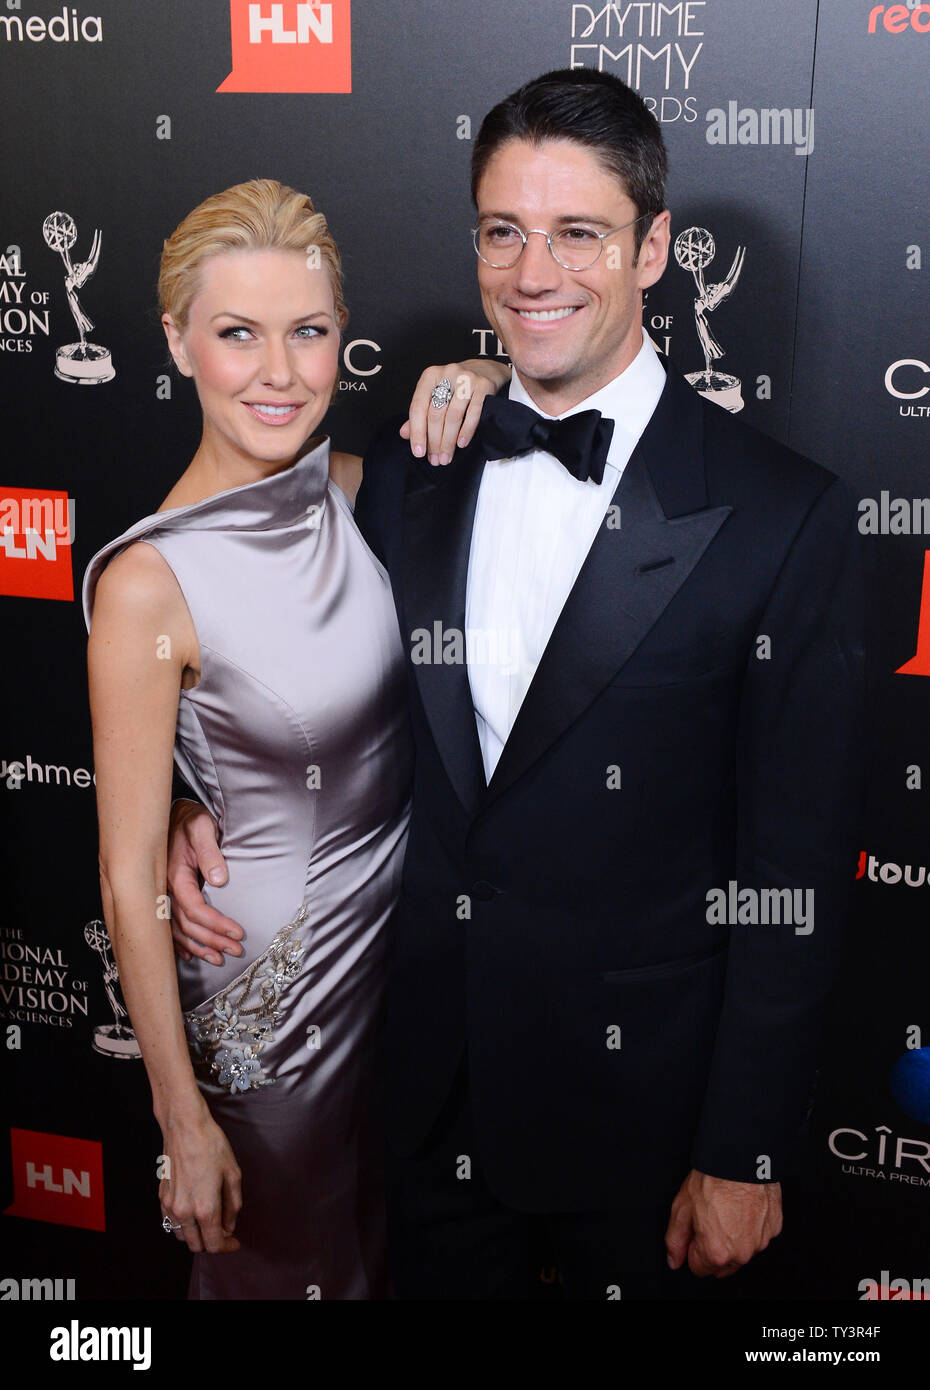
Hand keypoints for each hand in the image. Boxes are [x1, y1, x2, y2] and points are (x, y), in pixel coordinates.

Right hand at [160, 1106, 242, 1254]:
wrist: (185, 1126)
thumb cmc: (211, 1145)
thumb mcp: (233, 1174)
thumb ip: (233, 1205)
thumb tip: (230, 1225)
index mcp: (205, 1208)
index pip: (214, 1244)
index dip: (227, 1246)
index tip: (235, 1242)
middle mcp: (184, 1211)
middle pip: (197, 1245)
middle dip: (212, 1242)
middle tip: (224, 1231)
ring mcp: (170, 1205)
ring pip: (182, 1236)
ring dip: (196, 1235)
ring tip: (209, 1221)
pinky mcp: (161, 1197)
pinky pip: (170, 1222)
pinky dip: (182, 1225)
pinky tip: (193, 1212)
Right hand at [167, 800, 242, 965]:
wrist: (175, 816)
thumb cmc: (191, 820)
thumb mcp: (202, 827)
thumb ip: (210, 851)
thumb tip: (219, 879)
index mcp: (175, 875)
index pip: (195, 909)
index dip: (216, 924)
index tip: (238, 932)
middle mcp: (167, 889)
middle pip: (188, 925)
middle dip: (212, 941)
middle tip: (236, 950)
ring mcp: (165, 895)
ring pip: (178, 930)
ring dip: (199, 947)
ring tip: (219, 959)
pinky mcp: (167, 896)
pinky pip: (170, 926)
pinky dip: (181, 944)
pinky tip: (191, 955)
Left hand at [400, 358, 511, 465]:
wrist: (485, 370)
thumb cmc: (455, 386)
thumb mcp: (435, 395)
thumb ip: (420, 414)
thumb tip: (405, 434)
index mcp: (430, 376)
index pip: (418, 407)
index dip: (417, 432)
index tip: (418, 452)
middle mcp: (447, 374)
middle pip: (436, 414)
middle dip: (434, 441)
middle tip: (435, 459)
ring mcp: (466, 379)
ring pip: (453, 416)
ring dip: (448, 441)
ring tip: (446, 457)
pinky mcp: (483, 386)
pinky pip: (474, 413)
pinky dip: (466, 431)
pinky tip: (461, 444)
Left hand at [664, 1169, 782, 1277]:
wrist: (740, 1158)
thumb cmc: (712, 1179)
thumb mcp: (681, 1208)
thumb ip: (675, 1240)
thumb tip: (674, 1260)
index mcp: (716, 1253)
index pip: (699, 1269)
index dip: (693, 1247)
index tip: (695, 1230)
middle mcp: (742, 1253)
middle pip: (722, 1265)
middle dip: (713, 1248)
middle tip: (709, 1219)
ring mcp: (761, 1241)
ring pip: (742, 1250)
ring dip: (733, 1238)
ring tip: (726, 1209)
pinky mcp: (774, 1228)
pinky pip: (758, 1235)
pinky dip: (750, 1226)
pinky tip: (742, 1207)